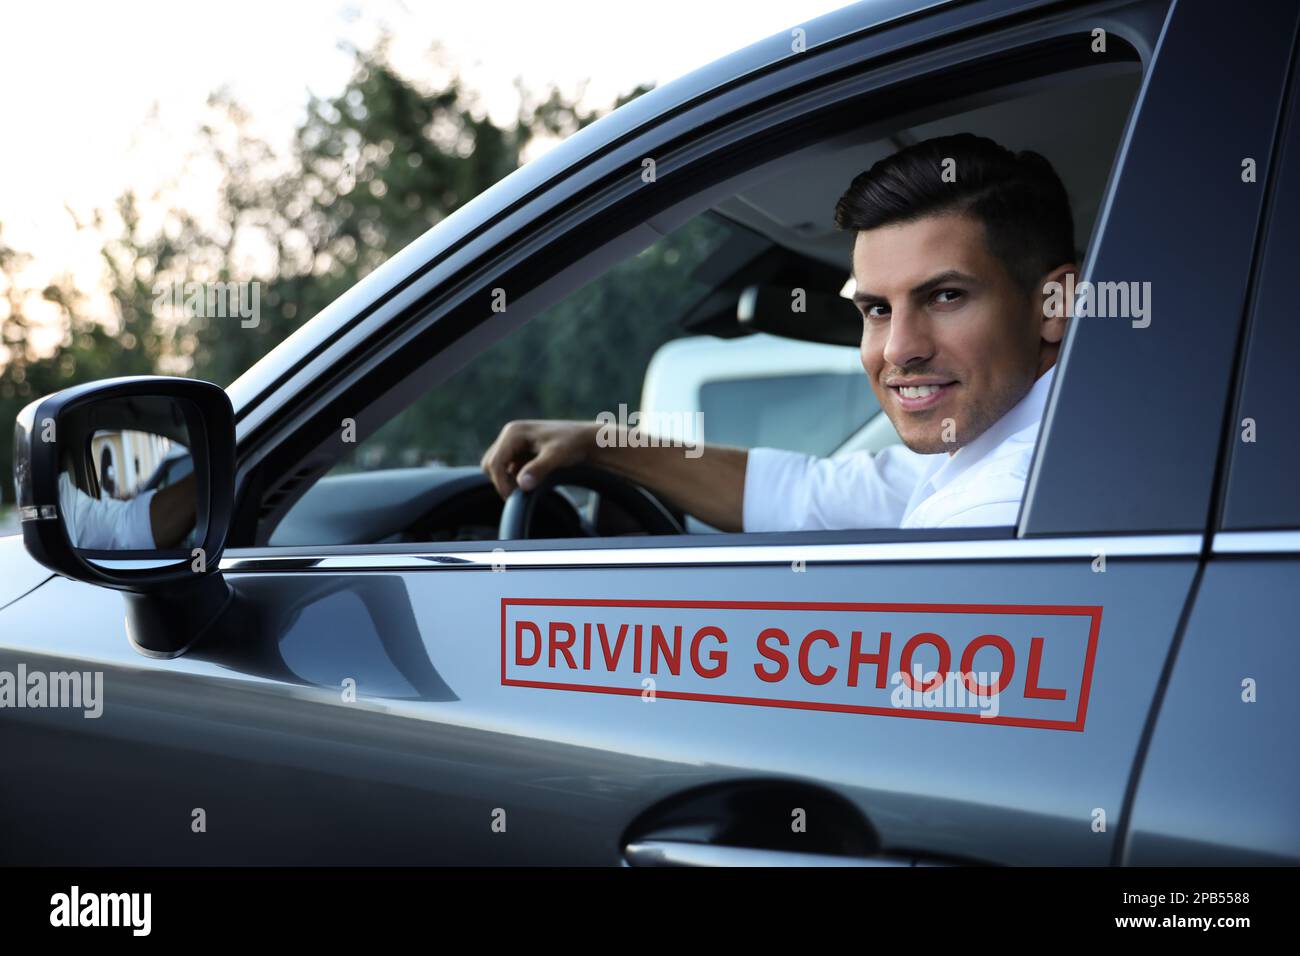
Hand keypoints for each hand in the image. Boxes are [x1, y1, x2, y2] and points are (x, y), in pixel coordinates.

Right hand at [480, 420, 595, 499]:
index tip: (512, 498)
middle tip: (517, 496)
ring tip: (525, 489)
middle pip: (490, 465)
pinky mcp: (519, 452)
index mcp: (514, 432)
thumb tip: (521, 484)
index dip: (500, 483)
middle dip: (501, 482)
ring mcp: (514, 443)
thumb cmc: (573, 444)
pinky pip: (506, 469)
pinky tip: (529, 484)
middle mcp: (510, 435)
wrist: (586, 440)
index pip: (495, 462)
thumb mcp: (557, 456)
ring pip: (496, 468)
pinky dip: (512, 479)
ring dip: (505, 481)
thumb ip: (538, 469)